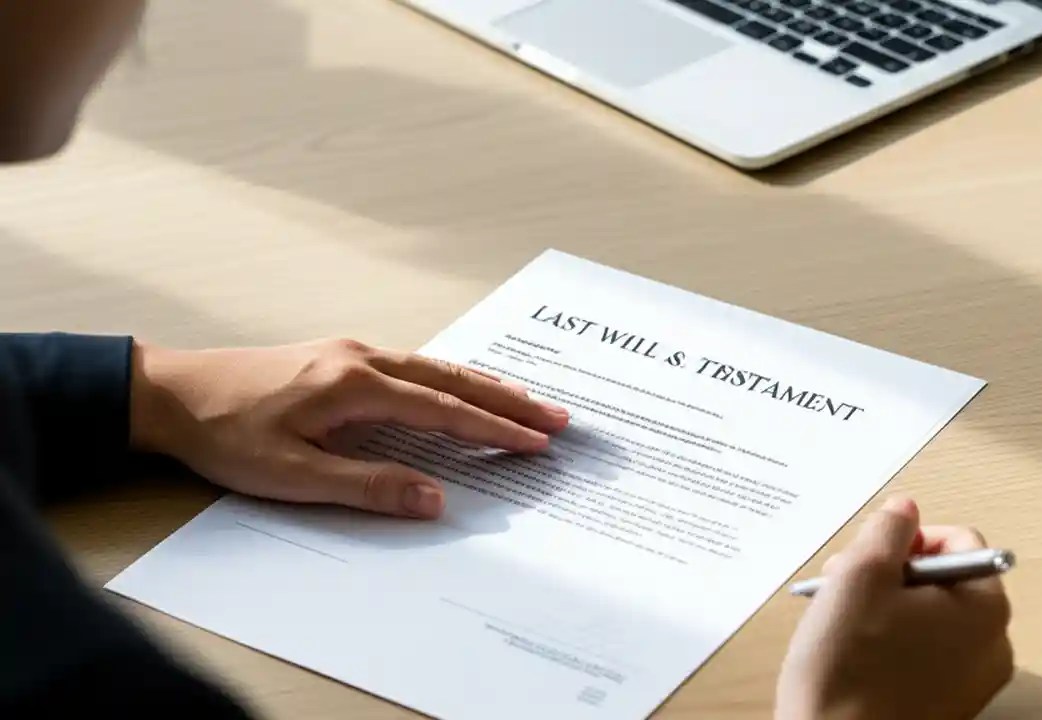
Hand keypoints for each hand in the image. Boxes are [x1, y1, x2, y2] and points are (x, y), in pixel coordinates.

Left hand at [128, 338, 568, 518]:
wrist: (170, 391)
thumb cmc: (224, 434)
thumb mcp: (292, 474)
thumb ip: (369, 486)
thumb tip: (436, 498)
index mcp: (355, 384)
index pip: (444, 409)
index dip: (495, 428)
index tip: (538, 442)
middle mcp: (362, 357)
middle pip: (453, 378)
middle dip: (509, 399)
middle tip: (558, 417)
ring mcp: (351, 351)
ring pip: (436, 366)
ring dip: (484, 385)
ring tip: (528, 400)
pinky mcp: (339, 357)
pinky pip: (414, 364)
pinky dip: (451, 377)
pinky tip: (462, 386)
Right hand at [775, 497, 1012, 719]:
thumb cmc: (848, 663)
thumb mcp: (860, 573)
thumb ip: (889, 529)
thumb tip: (905, 509)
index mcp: (986, 608)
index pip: (960, 541)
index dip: (909, 538)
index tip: (867, 557)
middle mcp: (993, 647)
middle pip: (944, 579)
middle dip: (892, 573)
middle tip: (844, 584)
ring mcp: (971, 683)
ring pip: (930, 616)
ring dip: (886, 605)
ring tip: (841, 619)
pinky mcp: (945, 707)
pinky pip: (924, 654)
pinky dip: (891, 642)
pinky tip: (854, 652)